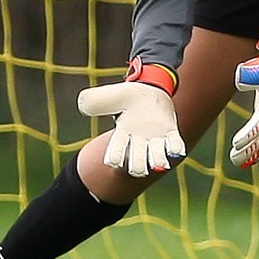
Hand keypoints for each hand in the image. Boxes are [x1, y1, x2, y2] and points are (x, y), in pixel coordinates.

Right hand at [77, 60, 185, 177]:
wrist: (151, 90)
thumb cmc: (128, 96)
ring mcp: (156, 138)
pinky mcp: (171, 132)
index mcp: (123, 134)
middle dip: (137, 165)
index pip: (116, 150)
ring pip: (156, 156)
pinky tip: (177, 150)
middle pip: (136, 161)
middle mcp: (139, 140)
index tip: (112, 162)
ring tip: (159, 164)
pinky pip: (175, 144)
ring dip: (158, 160)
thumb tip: (82, 104)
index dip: (114, 157)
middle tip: (138, 168)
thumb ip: (95, 100)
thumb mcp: (110, 96)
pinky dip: (176, 148)